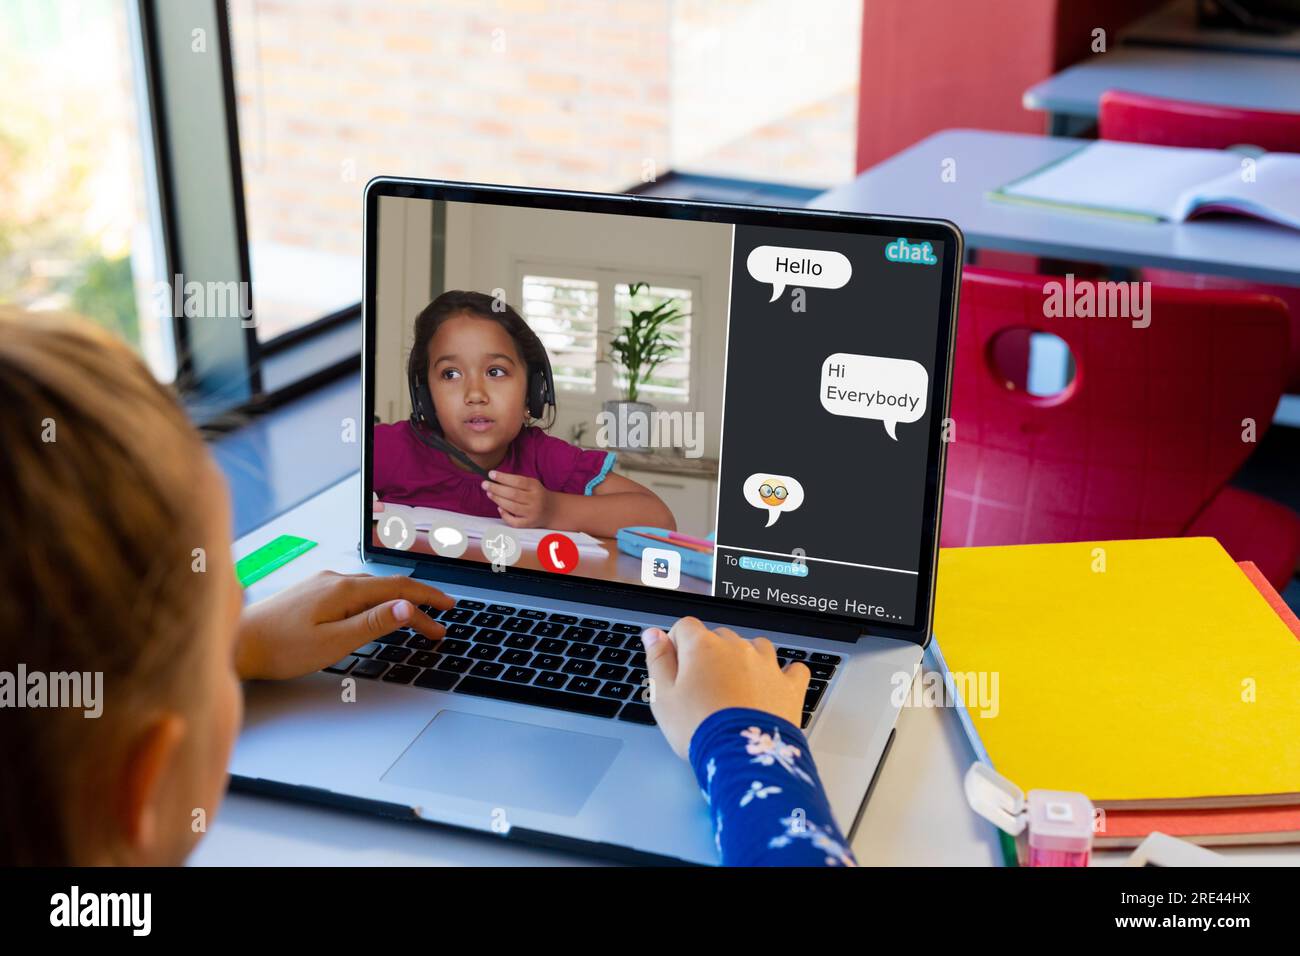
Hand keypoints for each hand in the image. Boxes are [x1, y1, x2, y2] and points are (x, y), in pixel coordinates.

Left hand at [236, 570, 454, 679]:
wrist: (235, 642)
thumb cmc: (279, 648)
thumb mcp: (333, 642)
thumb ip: (373, 624)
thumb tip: (407, 606)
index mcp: (343, 590)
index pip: (399, 588)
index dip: (428, 598)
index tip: (448, 611)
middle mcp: (334, 579)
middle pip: (388, 587)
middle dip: (418, 601)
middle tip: (440, 619)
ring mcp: (322, 583)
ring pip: (371, 588)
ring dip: (397, 602)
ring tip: (415, 617)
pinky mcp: (312, 592)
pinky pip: (355, 592)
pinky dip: (376, 601)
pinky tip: (376, 610)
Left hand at [482, 470, 554, 527]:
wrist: (552, 510)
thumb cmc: (536, 494)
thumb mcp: (531, 484)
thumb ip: (516, 482)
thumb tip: (495, 479)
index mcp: (535, 487)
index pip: (518, 481)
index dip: (503, 477)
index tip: (491, 474)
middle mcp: (535, 500)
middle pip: (513, 494)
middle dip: (496, 488)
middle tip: (484, 484)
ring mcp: (532, 513)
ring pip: (512, 507)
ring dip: (498, 499)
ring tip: (489, 493)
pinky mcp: (529, 524)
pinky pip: (514, 521)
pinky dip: (505, 515)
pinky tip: (499, 508)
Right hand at [642, 617, 810, 758]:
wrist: (741, 757)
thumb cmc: (699, 728)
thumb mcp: (663, 696)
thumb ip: (657, 660)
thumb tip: (653, 635)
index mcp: (703, 647)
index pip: (685, 627)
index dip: (677, 645)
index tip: (676, 667)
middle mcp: (737, 647)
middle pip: (719, 637)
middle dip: (709, 656)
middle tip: (702, 689)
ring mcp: (766, 664)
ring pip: (754, 647)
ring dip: (744, 660)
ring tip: (735, 689)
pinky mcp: (789, 685)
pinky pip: (793, 669)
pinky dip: (783, 675)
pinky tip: (775, 686)